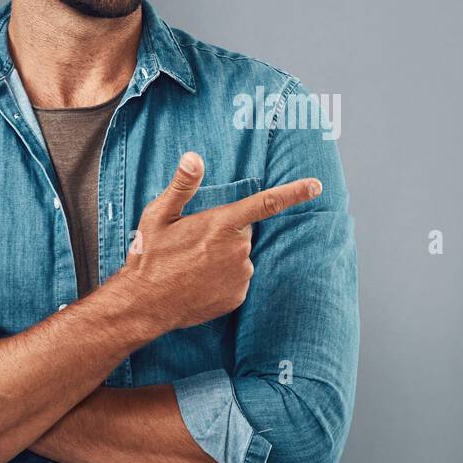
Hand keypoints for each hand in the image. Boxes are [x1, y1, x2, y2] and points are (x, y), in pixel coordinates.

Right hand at [113, 151, 321, 333]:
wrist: (145, 304)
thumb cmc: (150, 257)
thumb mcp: (158, 215)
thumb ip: (182, 186)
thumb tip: (194, 158)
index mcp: (221, 224)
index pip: (265, 203)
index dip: (294, 192)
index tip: (316, 185)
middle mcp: (237, 249)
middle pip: (243, 232)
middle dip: (225, 233)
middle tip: (193, 244)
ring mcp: (240, 275)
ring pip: (240, 256)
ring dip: (222, 257)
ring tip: (192, 265)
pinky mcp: (238, 296)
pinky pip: (237, 279)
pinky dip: (222, 278)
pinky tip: (199, 281)